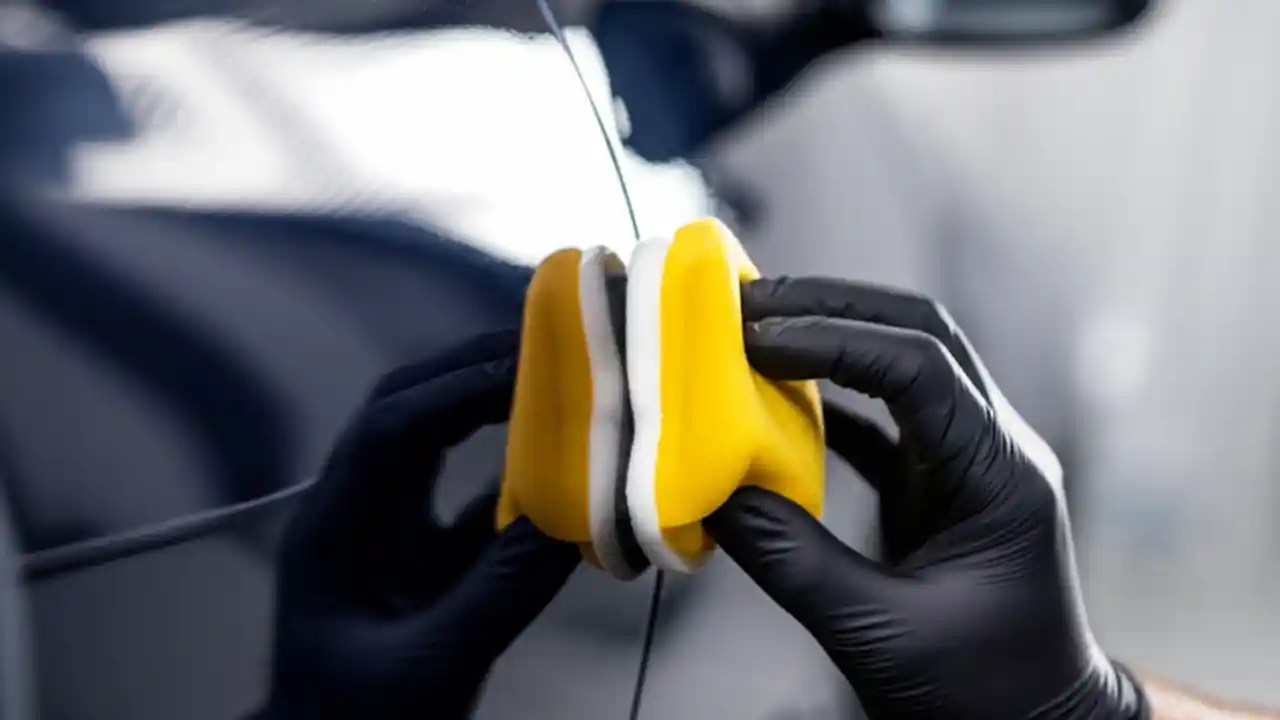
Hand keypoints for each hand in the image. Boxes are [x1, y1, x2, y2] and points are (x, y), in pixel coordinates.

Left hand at [261, 331, 578, 718]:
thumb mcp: (432, 665)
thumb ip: (500, 593)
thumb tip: (573, 517)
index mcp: (333, 527)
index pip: (390, 429)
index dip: (457, 391)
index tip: (527, 370)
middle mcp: (356, 512)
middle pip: (409, 412)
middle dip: (473, 372)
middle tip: (547, 346)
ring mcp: (386, 532)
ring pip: (435, 443)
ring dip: (491, 408)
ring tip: (556, 380)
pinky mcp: (420, 560)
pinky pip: (470, 498)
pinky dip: (516, 475)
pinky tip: (560, 467)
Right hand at [705, 277, 1148, 719]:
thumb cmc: (981, 692)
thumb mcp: (876, 633)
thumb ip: (791, 559)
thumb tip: (709, 492)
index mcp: (999, 474)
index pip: (920, 366)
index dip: (831, 341)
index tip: (752, 339)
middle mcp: (992, 448)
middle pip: (920, 333)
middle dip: (832, 307)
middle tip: (746, 301)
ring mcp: (966, 460)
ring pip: (902, 361)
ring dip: (829, 336)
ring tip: (752, 326)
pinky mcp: (937, 483)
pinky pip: (882, 414)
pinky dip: (825, 394)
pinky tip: (771, 391)